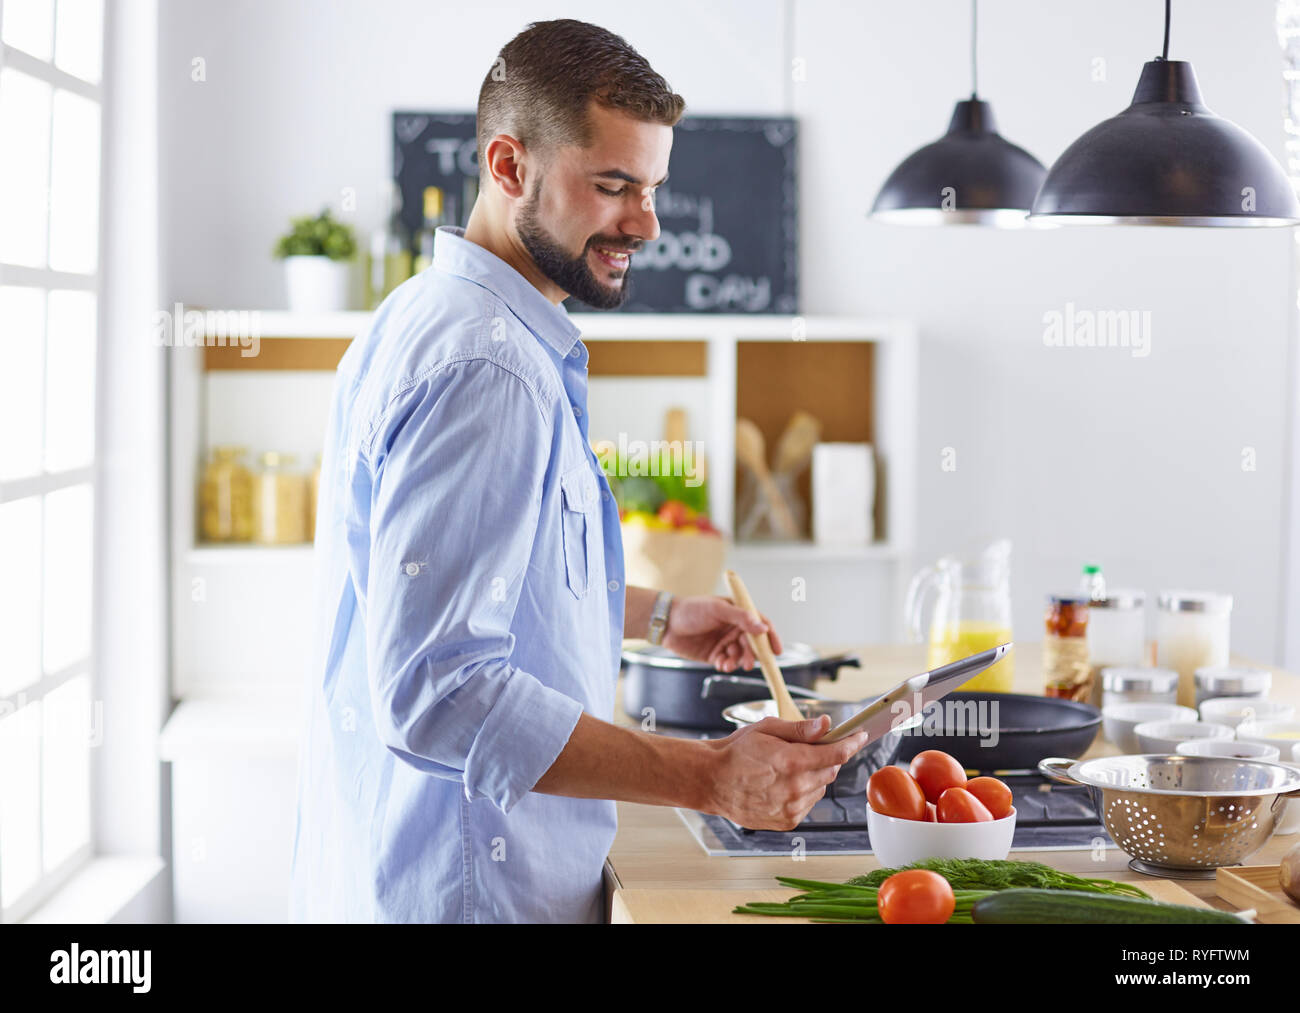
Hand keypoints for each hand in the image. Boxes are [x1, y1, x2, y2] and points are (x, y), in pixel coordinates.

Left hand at [660, 594, 783, 671]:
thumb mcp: (717, 609)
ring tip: (728, 664)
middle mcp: (734, 628)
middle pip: (752, 644)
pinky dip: (726, 665)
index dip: (771, 637)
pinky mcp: (715, 655)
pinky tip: (720, 664)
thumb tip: (763, 627)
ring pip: (740, 656)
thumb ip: (741, 618)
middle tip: (748, 663)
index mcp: (738, 613)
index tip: (777, 651)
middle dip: (752, 655)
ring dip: (738, 661)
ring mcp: (725, 642)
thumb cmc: (691, 609)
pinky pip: (727, 663)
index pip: (761, 624)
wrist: (666, 623)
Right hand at [703, 715, 871, 829]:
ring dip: (815, 776)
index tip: (860, 736)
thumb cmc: (735, 752)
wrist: (711, 780)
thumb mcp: (766, 729)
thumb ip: (799, 729)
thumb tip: (826, 725)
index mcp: (791, 761)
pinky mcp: (786, 821)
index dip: (851, 743)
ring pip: (820, 788)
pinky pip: (808, 803)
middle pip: (831, 771)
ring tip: (789, 768)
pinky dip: (803, 792)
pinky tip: (783, 784)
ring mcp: (791, 807)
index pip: (835, 753)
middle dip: (828, 757)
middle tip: (810, 749)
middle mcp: (794, 788)